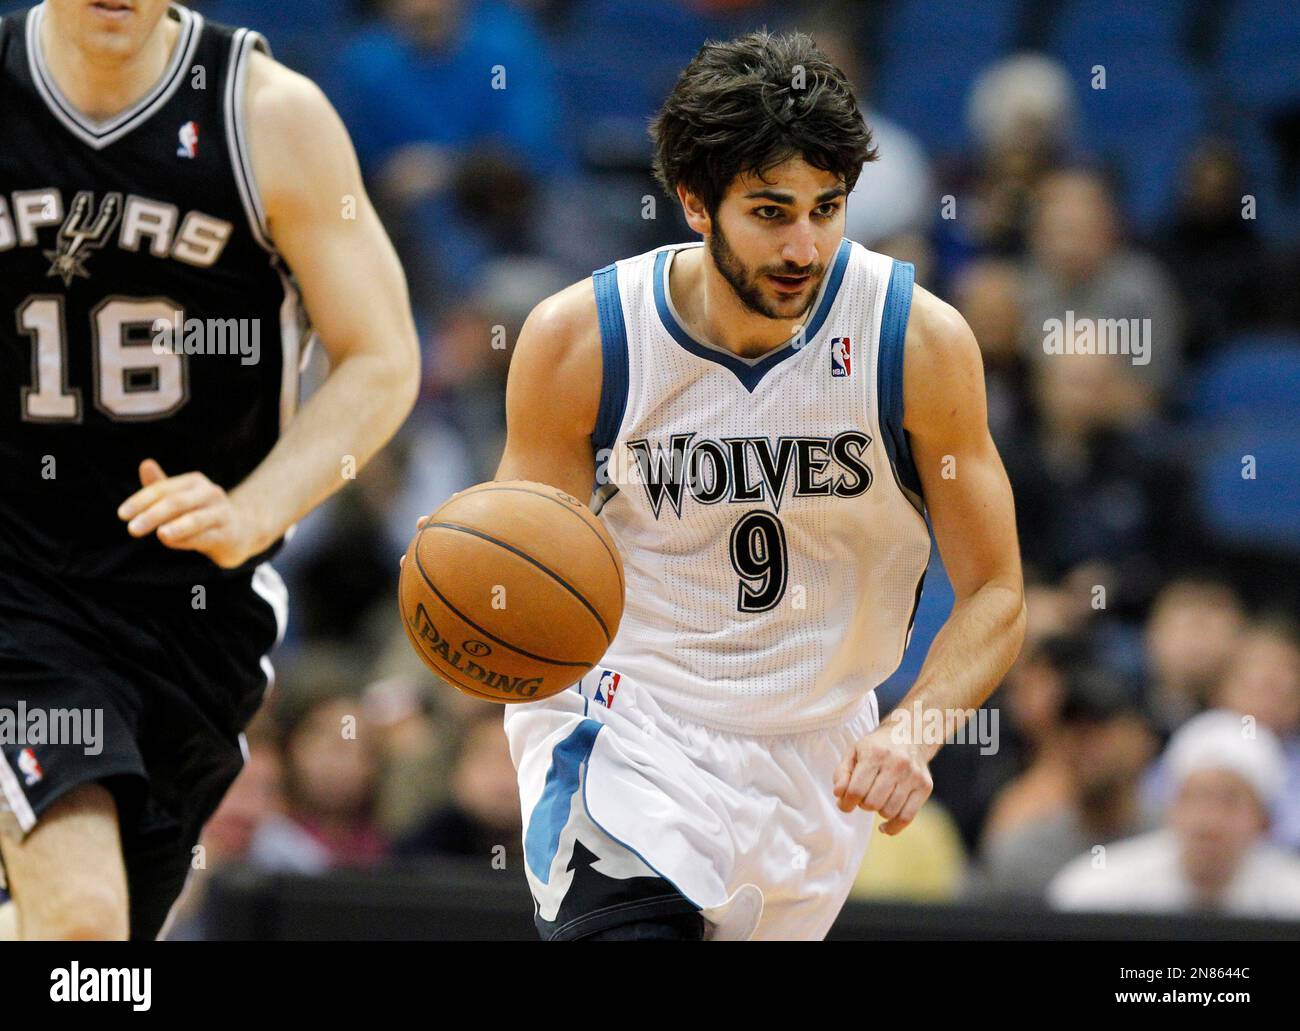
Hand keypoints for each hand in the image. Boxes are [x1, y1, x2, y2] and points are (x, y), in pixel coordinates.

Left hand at [117, 459, 265, 568]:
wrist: (241, 531)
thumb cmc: (202, 513)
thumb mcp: (181, 498)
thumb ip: (160, 486)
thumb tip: (145, 464)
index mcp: (194, 482)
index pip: (163, 489)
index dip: (141, 500)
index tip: (122, 515)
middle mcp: (210, 493)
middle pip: (177, 502)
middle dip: (153, 514)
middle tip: (131, 529)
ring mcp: (222, 513)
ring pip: (196, 519)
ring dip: (177, 527)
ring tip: (160, 535)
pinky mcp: (229, 534)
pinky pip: (207, 537)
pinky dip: (189, 540)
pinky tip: (172, 543)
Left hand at [832, 719, 932, 834]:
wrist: (909, 734)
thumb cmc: (876, 747)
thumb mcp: (854, 752)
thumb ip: (842, 773)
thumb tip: (839, 794)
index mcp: (875, 754)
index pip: (856, 790)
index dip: (846, 803)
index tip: (844, 804)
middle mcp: (897, 764)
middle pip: (872, 803)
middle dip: (862, 805)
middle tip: (863, 797)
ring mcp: (913, 776)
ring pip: (889, 812)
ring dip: (877, 811)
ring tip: (876, 799)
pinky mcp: (925, 786)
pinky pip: (907, 817)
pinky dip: (893, 827)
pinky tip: (884, 826)